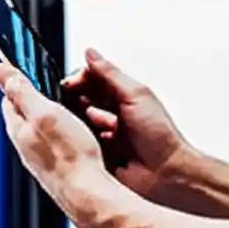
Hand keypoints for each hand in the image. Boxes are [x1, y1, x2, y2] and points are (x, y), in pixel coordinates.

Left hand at [0, 62, 118, 227]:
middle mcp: (25, 145)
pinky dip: (60, 132)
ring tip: (65, 107)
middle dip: (35, 98)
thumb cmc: (69, 155)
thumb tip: (0, 72)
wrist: (87, 194)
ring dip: (49, 116)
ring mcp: (40, 157)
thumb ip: (23, 93)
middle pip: (23, 113)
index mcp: (18, 129)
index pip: (9, 98)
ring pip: (39, 128)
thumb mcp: (45, 113)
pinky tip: (74, 134)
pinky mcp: (55, 167)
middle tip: (50, 87)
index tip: (30, 72)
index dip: (19, 82)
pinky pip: (53, 143)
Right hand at [61, 48, 195, 203]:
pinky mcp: (103, 155)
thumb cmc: (160, 135)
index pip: (96, 79)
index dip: (81, 78)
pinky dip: (78, 140)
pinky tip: (74, 139)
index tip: (68, 82)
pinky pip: (83, 143)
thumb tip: (91, 53)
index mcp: (125, 96)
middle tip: (61, 99)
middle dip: (72, 97)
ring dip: (74, 119)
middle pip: (85, 98)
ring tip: (66, 119)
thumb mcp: (135, 95)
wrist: (167, 173)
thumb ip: (111, 75)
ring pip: (81, 121)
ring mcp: (109, 135)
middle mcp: (116, 114)